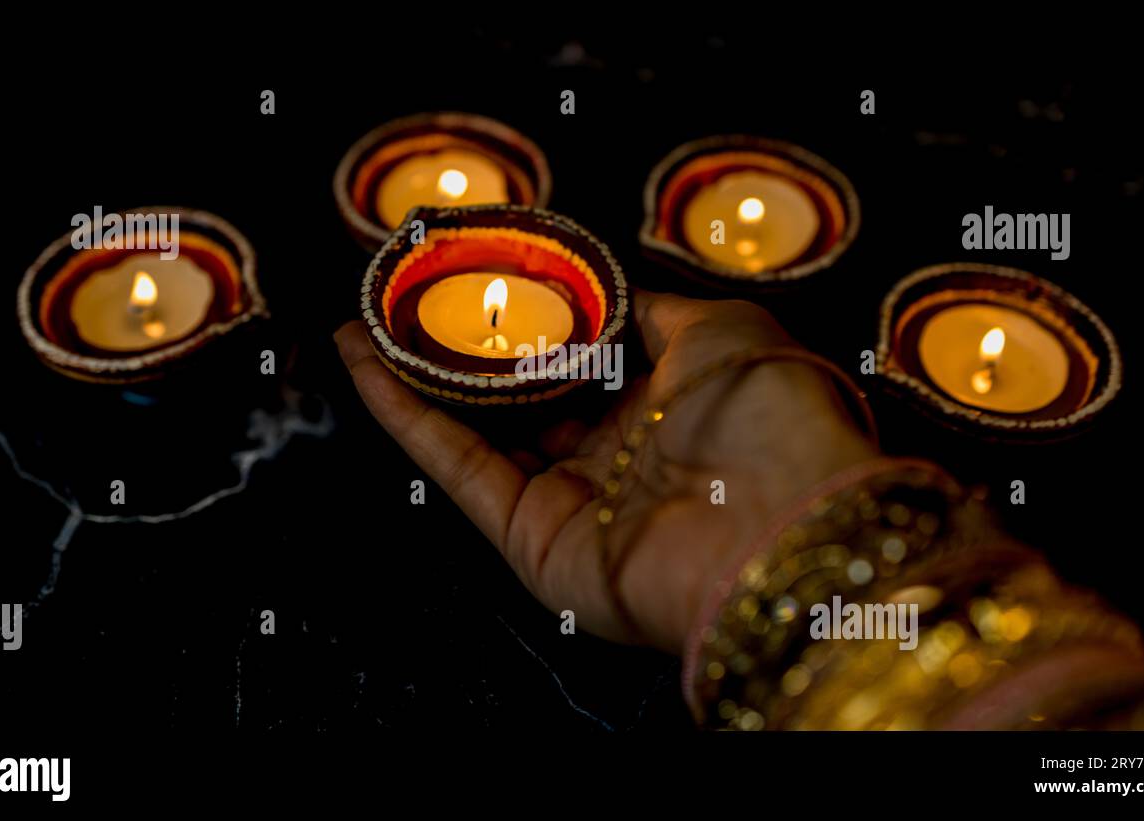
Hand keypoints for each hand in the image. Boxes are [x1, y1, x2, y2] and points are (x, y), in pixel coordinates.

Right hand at [335, 289, 876, 653]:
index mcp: (664, 403)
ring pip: (476, 432)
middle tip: (404, 302)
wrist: (781, 517)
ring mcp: (571, 500)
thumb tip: (606, 285)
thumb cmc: (771, 414)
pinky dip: (408, 419)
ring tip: (362, 330)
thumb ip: (651, 308)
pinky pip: (461, 469)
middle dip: (460, 353)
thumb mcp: (722, 327)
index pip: (579, 357)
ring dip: (414, 381)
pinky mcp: (533, 539)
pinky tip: (366, 368)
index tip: (476, 276)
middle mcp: (615, 454)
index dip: (526, 319)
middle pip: (519, 397)